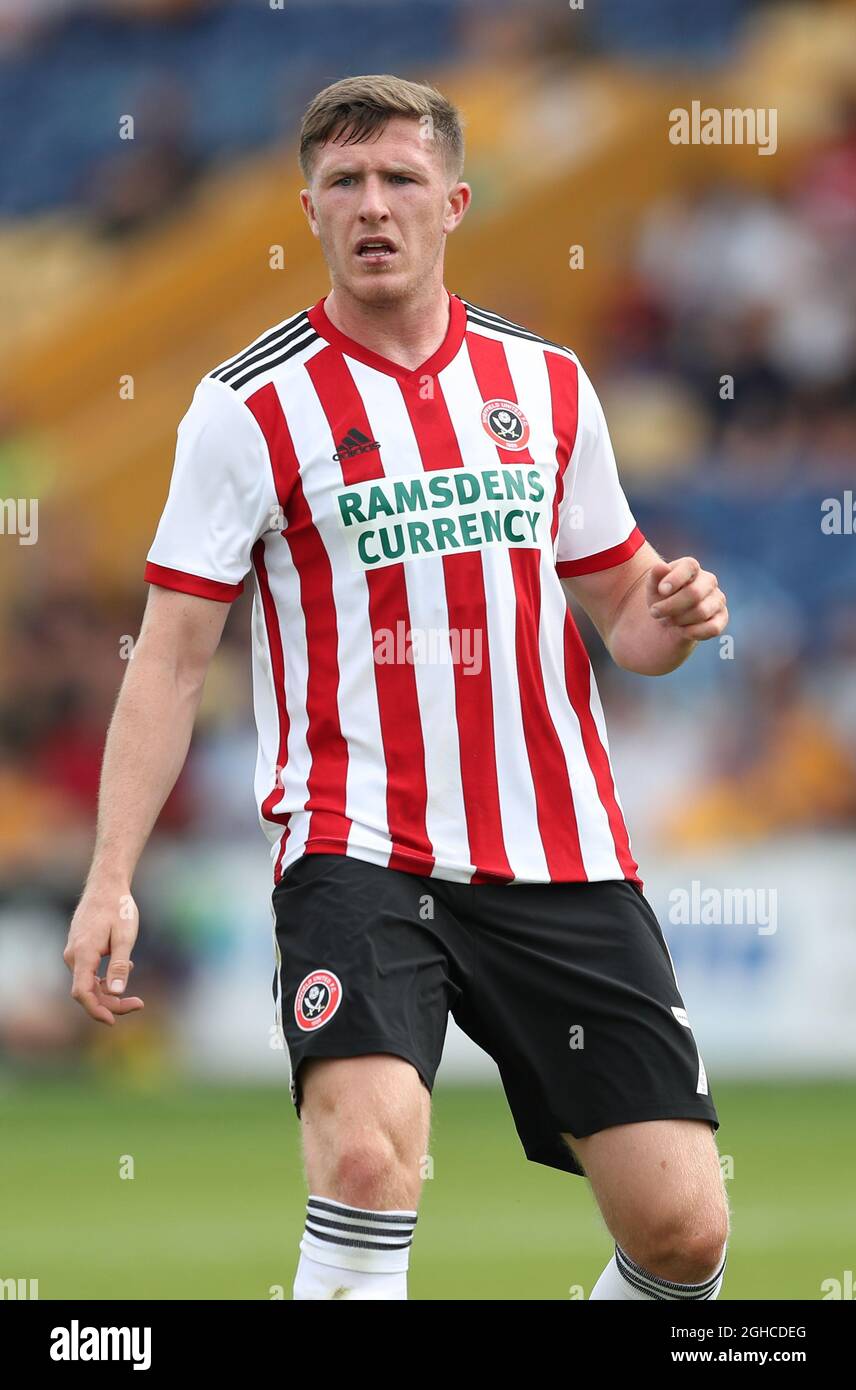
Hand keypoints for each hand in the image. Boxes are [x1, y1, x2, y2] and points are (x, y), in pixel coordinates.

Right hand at [63, 884, 144, 1025]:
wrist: (106, 885)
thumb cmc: (118, 908)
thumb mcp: (125, 937)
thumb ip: (120, 965)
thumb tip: (116, 992)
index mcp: (83, 954)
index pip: (82, 993)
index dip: (96, 1010)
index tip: (114, 1020)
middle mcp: (73, 956)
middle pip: (87, 991)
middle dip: (111, 1003)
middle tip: (139, 1004)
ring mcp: (74, 952)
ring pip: (88, 983)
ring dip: (109, 993)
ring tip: (134, 995)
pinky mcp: (79, 949)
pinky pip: (89, 973)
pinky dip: (105, 979)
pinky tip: (127, 969)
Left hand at [646, 557, 727, 640]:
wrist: (668, 618)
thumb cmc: (660, 598)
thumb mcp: (653, 587)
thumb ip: (655, 576)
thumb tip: (661, 566)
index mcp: (691, 567)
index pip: (689, 566)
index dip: (675, 578)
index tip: (661, 591)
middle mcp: (709, 580)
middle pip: (694, 593)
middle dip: (670, 606)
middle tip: (654, 612)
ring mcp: (718, 599)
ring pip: (701, 612)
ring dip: (678, 620)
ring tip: (666, 621)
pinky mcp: (722, 618)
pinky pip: (712, 628)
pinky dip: (693, 632)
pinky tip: (681, 631)